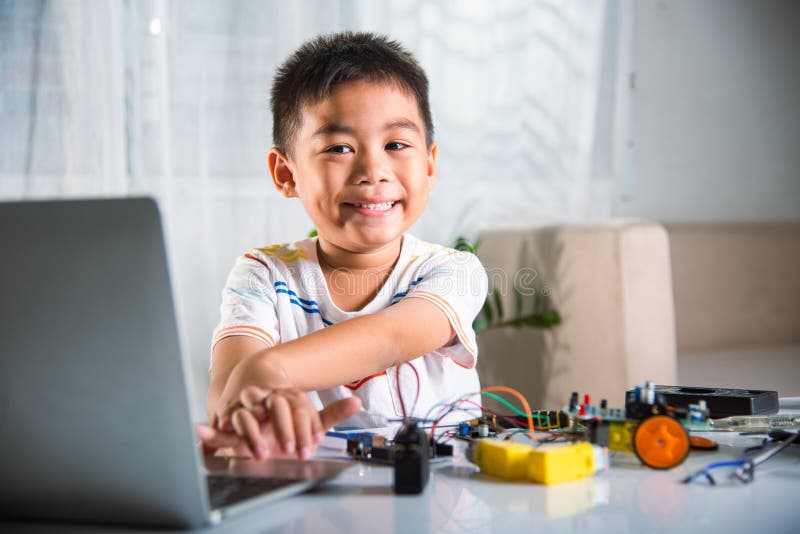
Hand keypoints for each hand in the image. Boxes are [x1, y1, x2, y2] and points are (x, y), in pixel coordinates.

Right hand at [200, 390, 360, 459]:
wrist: (253, 402)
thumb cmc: (284, 420)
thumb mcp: (308, 417)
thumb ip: (331, 413)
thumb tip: (356, 402)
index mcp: (286, 398)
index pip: (299, 406)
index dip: (306, 427)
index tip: (312, 444)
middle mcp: (265, 401)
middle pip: (276, 409)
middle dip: (285, 431)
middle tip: (293, 451)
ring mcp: (246, 409)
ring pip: (246, 418)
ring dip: (252, 437)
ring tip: (260, 453)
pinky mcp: (227, 421)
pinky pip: (220, 429)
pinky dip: (211, 433)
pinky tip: (201, 433)